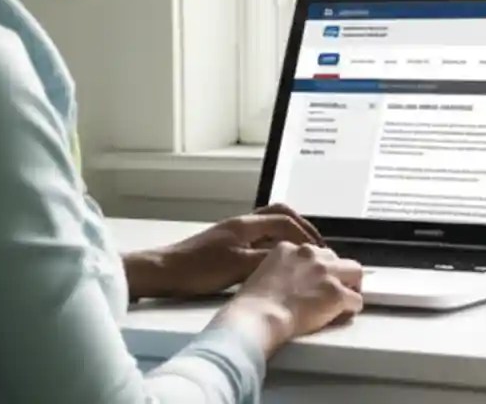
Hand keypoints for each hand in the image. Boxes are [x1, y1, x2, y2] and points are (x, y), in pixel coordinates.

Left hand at [123, 204, 323, 299]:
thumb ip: (268, 260)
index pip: (286, 221)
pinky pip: (259, 235)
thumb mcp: (238, 268)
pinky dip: (274, 241)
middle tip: (318, 245)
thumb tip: (295, 259)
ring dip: (289, 232)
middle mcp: (242, 223)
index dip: (306, 235)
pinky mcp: (226, 243)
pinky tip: (276, 258)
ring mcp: (233, 232)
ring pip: (269, 222)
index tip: (321, 251)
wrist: (164, 271)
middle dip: (302, 227)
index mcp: (246, 224)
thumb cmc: (198, 269)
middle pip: (280, 213)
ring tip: (302, 250)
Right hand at [212, 243, 363, 357]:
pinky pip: (356, 299)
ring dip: (351, 285)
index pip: (314, 252)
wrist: (257, 317)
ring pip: (355, 272)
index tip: (316, 279)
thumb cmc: (252, 305)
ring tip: (346, 299)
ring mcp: (325, 273)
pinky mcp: (336, 293)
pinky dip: (351, 308)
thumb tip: (292, 281)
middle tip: (333, 288)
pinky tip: (344, 315)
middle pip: (336, 259)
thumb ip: (281, 269)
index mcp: (289, 248)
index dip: (318, 268)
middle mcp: (310, 255)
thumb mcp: (262, 272)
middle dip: (337, 273)